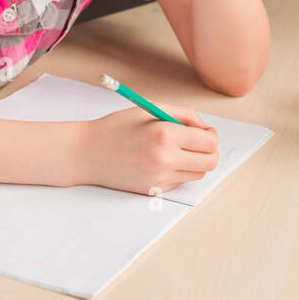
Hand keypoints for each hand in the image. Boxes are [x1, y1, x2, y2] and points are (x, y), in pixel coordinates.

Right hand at [75, 103, 218, 195]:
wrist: (87, 153)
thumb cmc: (117, 127)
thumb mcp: (150, 109)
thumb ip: (183, 114)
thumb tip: (205, 127)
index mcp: (165, 134)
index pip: (209, 142)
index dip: (211, 135)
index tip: (204, 131)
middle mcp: (165, 159)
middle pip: (210, 162)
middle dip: (209, 151)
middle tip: (198, 142)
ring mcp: (160, 178)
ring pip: (198, 174)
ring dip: (195, 162)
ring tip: (177, 150)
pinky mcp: (154, 190)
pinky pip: (180, 181)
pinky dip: (178, 171)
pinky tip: (161, 160)